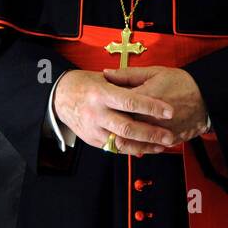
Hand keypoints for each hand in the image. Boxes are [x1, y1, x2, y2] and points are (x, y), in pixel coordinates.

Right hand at [52, 69, 175, 154]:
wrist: (58, 97)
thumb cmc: (84, 84)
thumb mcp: (103, 77)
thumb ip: (124, 84)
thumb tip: (149, 90)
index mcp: (101, 93)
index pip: (130, 101)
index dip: (151, 107)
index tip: (168, 110)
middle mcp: (97, 113)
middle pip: (128, 127)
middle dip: (151, 133)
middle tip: (168, 135)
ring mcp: (93, 129)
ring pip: (122, 142)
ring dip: (144, 146)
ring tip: (162, 145)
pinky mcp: (92, 140)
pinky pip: (115, 148)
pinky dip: (132, 149)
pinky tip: (147, 148)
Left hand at [102, 65, 209, 145]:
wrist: (207, 99)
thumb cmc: (181, 83)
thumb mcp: (154, 72)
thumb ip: (128, 74)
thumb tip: (106, 73)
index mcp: (144, 98)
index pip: (117, 105)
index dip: (107, 105)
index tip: (101, 103)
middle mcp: (150, 118)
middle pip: (122, 126)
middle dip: (111, 125)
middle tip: (103, 121)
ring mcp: (159, 132)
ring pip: (134, 141)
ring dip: (122, 139)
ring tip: (113, 133)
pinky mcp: (168, 141)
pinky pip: (149, 148)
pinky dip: (139, 146)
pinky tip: (131, 141)